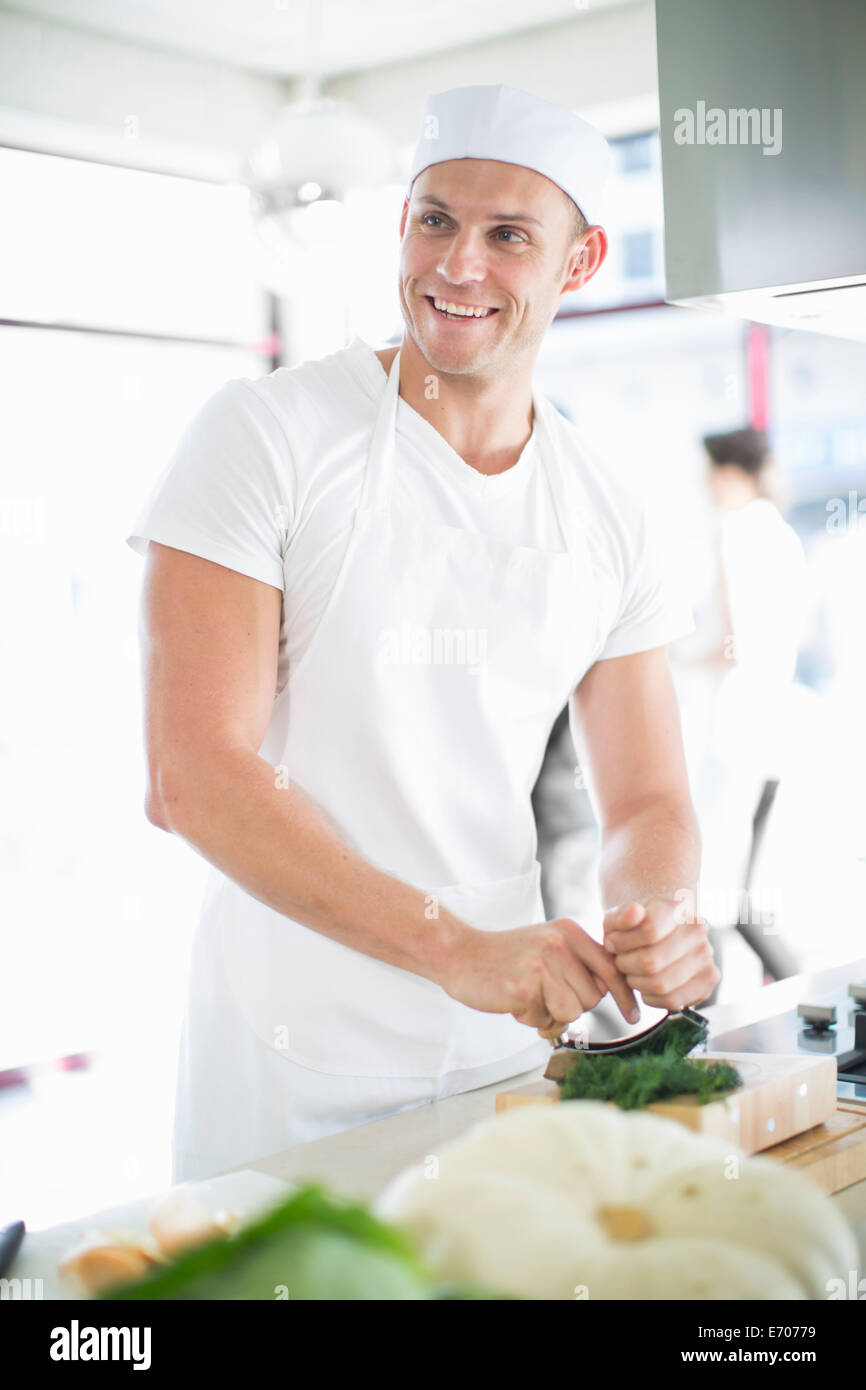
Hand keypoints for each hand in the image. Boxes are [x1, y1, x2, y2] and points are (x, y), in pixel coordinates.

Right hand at [439, 917, 640, 1033]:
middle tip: (543, 993)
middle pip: (592, 997)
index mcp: (569, 932)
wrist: (460, 954)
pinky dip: (531, 1019)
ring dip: (551, 1014)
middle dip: (572, 1005)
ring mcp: (542, 966)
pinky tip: (514, 1001)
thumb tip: (610, 992)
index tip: (634, 1016)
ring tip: (529, 996)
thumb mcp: (548, 945)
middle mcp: (560, 945)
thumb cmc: (507, 957)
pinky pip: (545, 1020)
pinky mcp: (525, 989)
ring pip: (572, 1012)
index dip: (625, 996)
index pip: (611, 968)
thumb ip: (578, 963)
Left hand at [602, 896, 719, 1011]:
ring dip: (637, 982)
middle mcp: (697, 931)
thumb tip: (634, 912)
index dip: (622, 942)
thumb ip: (621, 916)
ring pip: (661, 984)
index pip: (650, 931)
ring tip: (632, 972)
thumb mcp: (619, 917)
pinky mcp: (708, 980)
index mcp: (677, 909)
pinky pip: (673, 1000)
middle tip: (621, 961)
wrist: (659, 936)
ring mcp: (706, 956)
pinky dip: (652, 997)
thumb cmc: (634, 928)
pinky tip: (646, 984)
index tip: (612, 943)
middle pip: (651, 962)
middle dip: (626, 965)